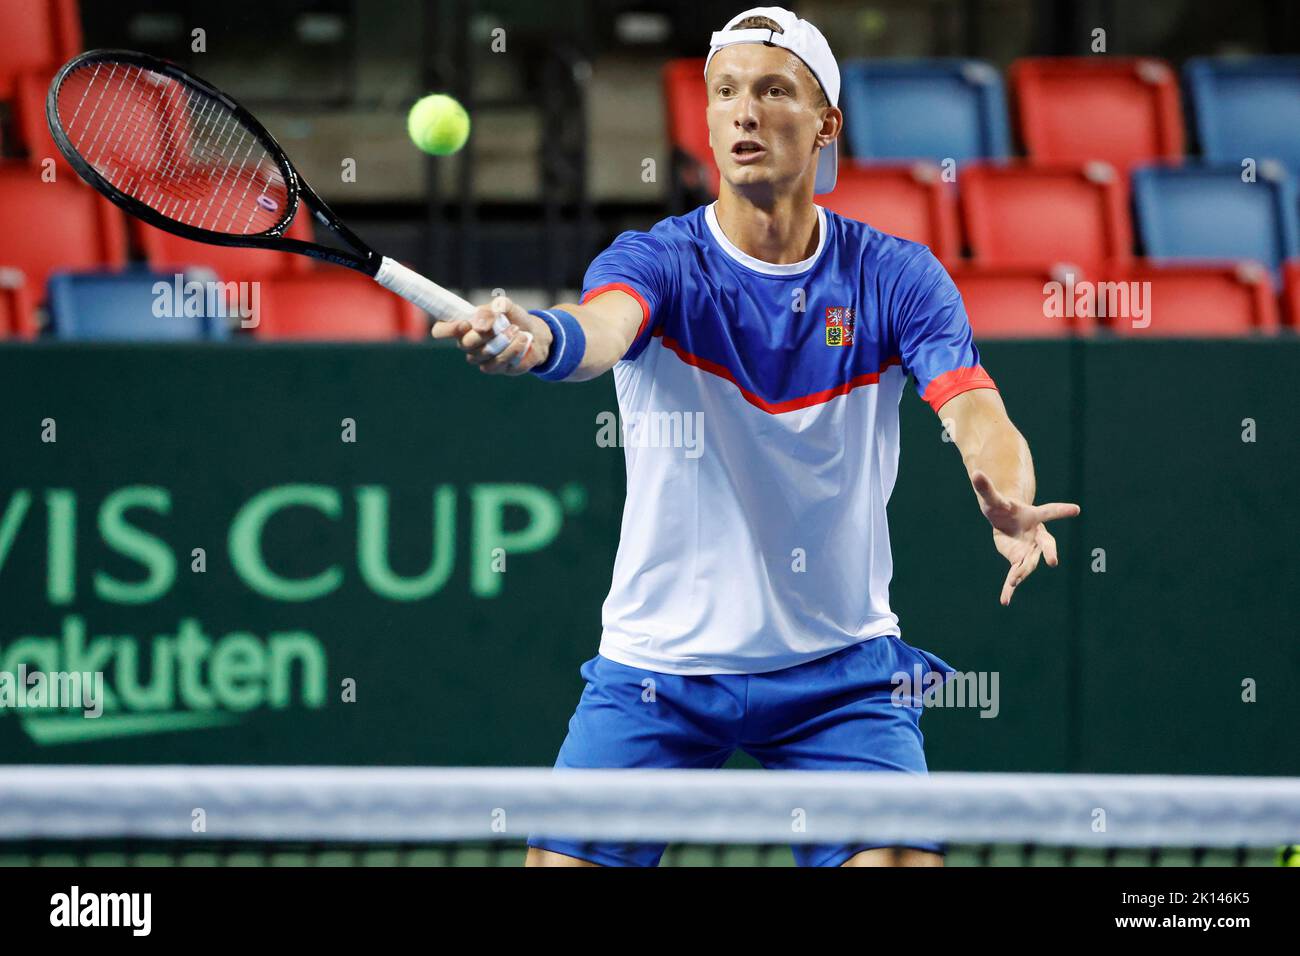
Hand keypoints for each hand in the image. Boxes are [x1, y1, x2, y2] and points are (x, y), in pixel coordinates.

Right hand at [431, 295, 550, 375]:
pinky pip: (498, 362)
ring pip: (484, 353)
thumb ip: (497, 305)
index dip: (447, 329)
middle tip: (503, 324)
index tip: (465, 324)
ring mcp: (479, 358)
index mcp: (462, 325)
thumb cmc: (513, 318)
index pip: (440, 330)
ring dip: (503, 340)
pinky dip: (512, 349)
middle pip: (464, 344)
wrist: (533, 333)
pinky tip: (521, 340)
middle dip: (485, 334)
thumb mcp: (507, 305)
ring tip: (516, 330)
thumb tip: (485, 318)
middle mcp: (466, 343)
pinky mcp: (493, 368)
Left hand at [970, 470, 1080, 605]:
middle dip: (1050, 552)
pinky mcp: (1018, 561)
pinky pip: (1015, 575)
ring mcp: (1029, 550)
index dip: (1062, 510)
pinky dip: (1009, 588)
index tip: (1076, 509)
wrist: (1004, 521)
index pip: (1049, 512)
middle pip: (1046, 545)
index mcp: (1034, 517)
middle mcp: (1036, 535)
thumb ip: (986, 488)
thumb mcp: (992, 499)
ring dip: (1022, 572)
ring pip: (1029, 563)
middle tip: (1053, 561)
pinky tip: (1005, 600)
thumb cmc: (1001, 507)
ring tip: (1014, 581)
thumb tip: (975, 472)